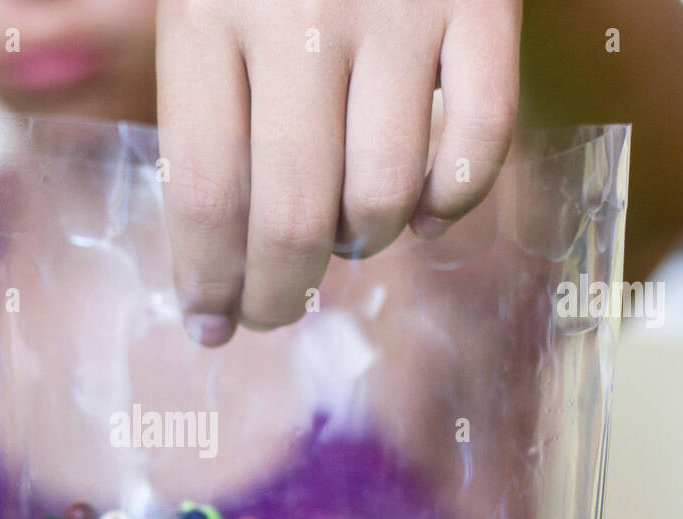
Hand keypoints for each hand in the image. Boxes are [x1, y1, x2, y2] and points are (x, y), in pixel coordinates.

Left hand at [157, 0, 521, 344]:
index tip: (210, 324)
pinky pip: (476, 146)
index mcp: (208, 14)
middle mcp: (299, 15)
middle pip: (291, 217)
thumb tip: (211, 259)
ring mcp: (399, 9)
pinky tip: (423, 208)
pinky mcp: (482, 3)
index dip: (209, 279)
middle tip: (271, 313)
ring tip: (344, 233)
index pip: (205, 192)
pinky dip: (451, 201)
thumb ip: (201, 104)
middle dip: (277, 293)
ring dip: (362, 243)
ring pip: (382, 196)